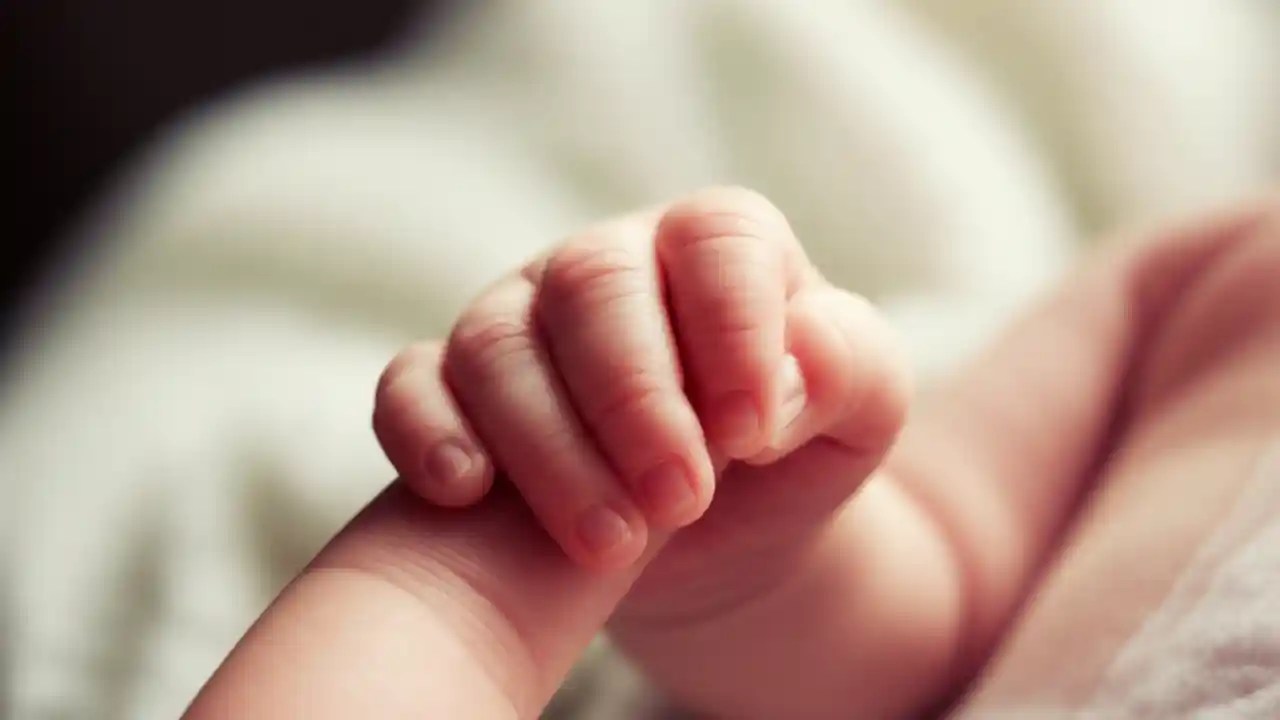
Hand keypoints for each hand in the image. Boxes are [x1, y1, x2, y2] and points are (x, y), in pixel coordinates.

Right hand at [373, 186, 910, 617]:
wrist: (718, 527)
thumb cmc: (791, 452)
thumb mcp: (859, 416)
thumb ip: (847, 371)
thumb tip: (790, 364)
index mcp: (714, 245)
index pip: (716, 241)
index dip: (733, 329)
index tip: (754, 434)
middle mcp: (607, 265)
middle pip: (592, 286)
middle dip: (634, 399)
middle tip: (679, 502)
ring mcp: (521, 318)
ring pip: (499, 345)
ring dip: (551, 447)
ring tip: (612, 545)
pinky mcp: (454, 384)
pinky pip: (410, 385)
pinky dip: (425, 431)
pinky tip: (463, 489)